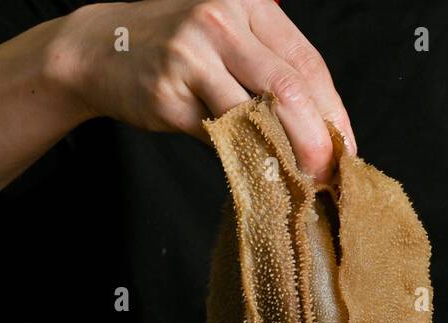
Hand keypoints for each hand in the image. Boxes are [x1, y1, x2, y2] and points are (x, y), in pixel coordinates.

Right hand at [47, 0, 355, 180]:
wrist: (100, 47)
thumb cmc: (175, 47)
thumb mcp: (225, 37)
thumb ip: (266, 67)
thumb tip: (317, 128)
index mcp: (248, 2)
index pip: (306, 61)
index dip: (333, 109)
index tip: (347, 146)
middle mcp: (222, 19)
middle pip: (289, 86)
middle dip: (319, 136)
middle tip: (332, 172)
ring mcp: (193, 55)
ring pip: (258, 112)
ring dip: (287, 153)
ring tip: (304, 179)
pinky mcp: (169, 93)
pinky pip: (220, 134)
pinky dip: (246, 157)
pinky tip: (262, 173)